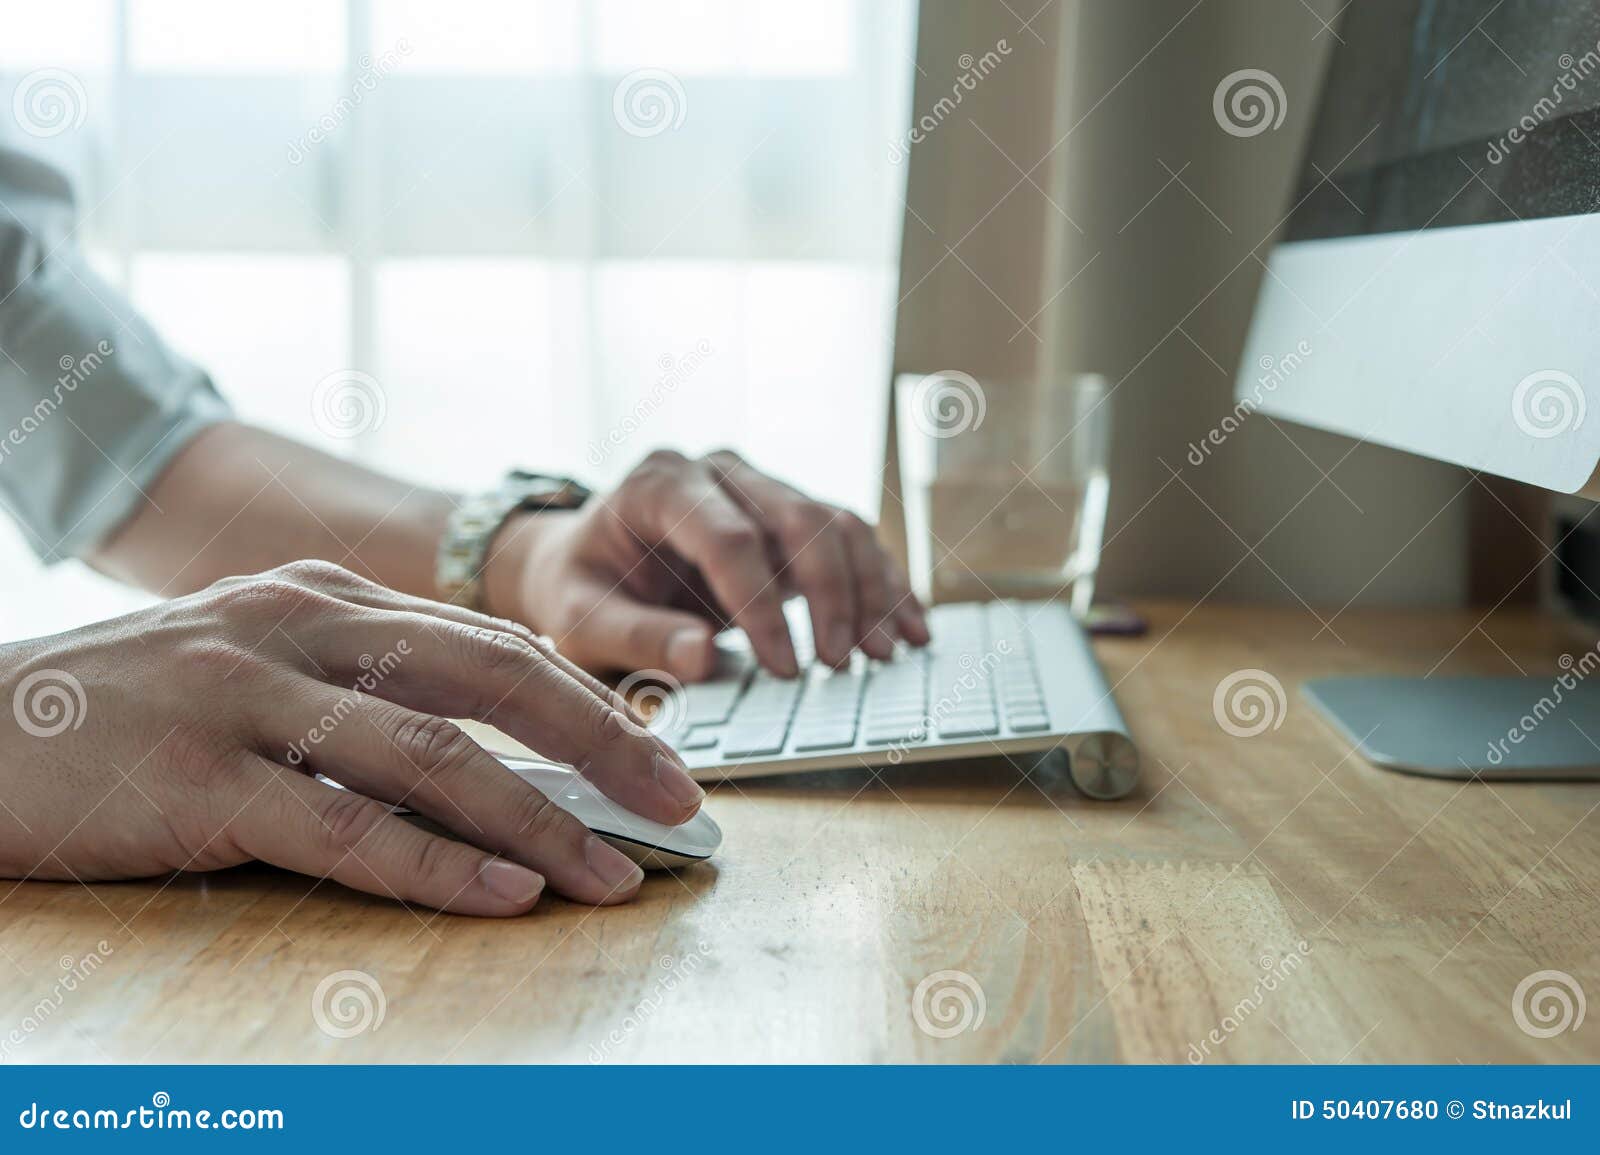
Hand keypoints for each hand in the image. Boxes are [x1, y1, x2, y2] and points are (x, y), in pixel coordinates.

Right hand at [0, 560, 705, 915]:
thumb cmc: (131, 709)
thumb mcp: (258, 662)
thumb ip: (365, 687)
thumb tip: (494, 758)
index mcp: (327, 596)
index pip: (492, 643)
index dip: (589, 701)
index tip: (657, 756)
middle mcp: (300, 627)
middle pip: (492, 677)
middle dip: (603, 742)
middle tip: (679, 802)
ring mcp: (248, 697)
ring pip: (433, 755)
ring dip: (539, 821)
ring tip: (610, 874)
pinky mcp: (200, 779)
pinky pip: (345, 828)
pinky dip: (437, 866)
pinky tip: (505, 893)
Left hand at [488, 450, 929, 680]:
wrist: (585, 561)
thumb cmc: (581, 590)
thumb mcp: (583, 621)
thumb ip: (638, 636)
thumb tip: (703, 657)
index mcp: (658, 484)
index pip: (728, 537)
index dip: (762, 605)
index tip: (786, 668)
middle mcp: (717, 471)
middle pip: (796, 517)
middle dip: (830, 594)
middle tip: (842, 664)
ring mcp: (758, 485)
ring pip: (834, 522)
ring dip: (869, 588)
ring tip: (888, 652)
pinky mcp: (786, 513)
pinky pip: (848, 538)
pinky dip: (881, 583)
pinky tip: (907, 627)